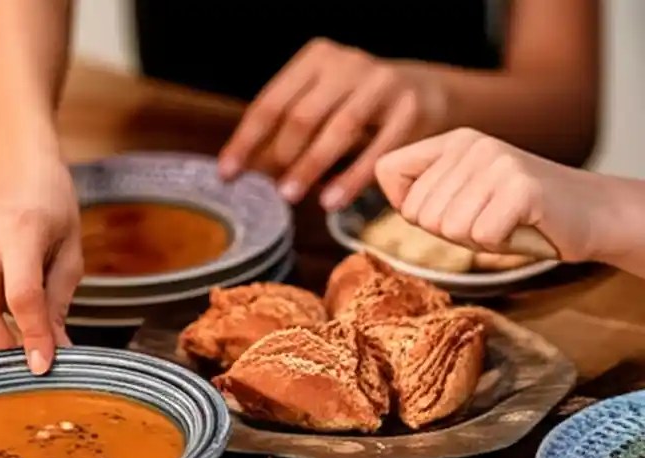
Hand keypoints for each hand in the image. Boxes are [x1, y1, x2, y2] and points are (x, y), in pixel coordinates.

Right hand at [0, 154, 82, 373]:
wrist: (8, 160)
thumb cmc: (47, 198)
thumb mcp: (69, 246)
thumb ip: (59, 299)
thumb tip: (59, 348)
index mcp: (21, 231)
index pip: (22, 296)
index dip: (33, 336)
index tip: (42, 366)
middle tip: (20, 367)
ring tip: (11, 347)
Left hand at [219, 38, 448, 210]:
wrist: (428, 91)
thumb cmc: (357, 104)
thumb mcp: (320, 101)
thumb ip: (285, 128)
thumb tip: (241, 169)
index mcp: (317, 58)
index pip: (272, 102)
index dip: (246, 141)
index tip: (227, 174)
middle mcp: (348, 64)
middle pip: (303, 116)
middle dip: (279, 157)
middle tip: (268, 190)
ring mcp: (382, 84)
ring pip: (338, 129)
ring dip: (310, 167)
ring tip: (289, 196)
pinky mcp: (411, 110)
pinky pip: (376, 150)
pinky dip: (350, 178)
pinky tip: (331, 201)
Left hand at [376, 129, 612, 263]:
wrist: (590, 214)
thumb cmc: (517, 214)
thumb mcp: (462, 196)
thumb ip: (423, 194)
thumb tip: (386, 203)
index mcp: (452, 142)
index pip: (387, 170)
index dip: (407, 205)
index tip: (446, 208)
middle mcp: (473, 145)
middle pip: (417, 212)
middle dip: (449, 230)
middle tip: (488, 218)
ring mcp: (498, 162)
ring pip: (447, 227)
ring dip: (476, 238)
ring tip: (505, 221)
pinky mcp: (521, 187)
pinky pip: (479, 236)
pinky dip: (499, 243)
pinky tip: (521, 226)